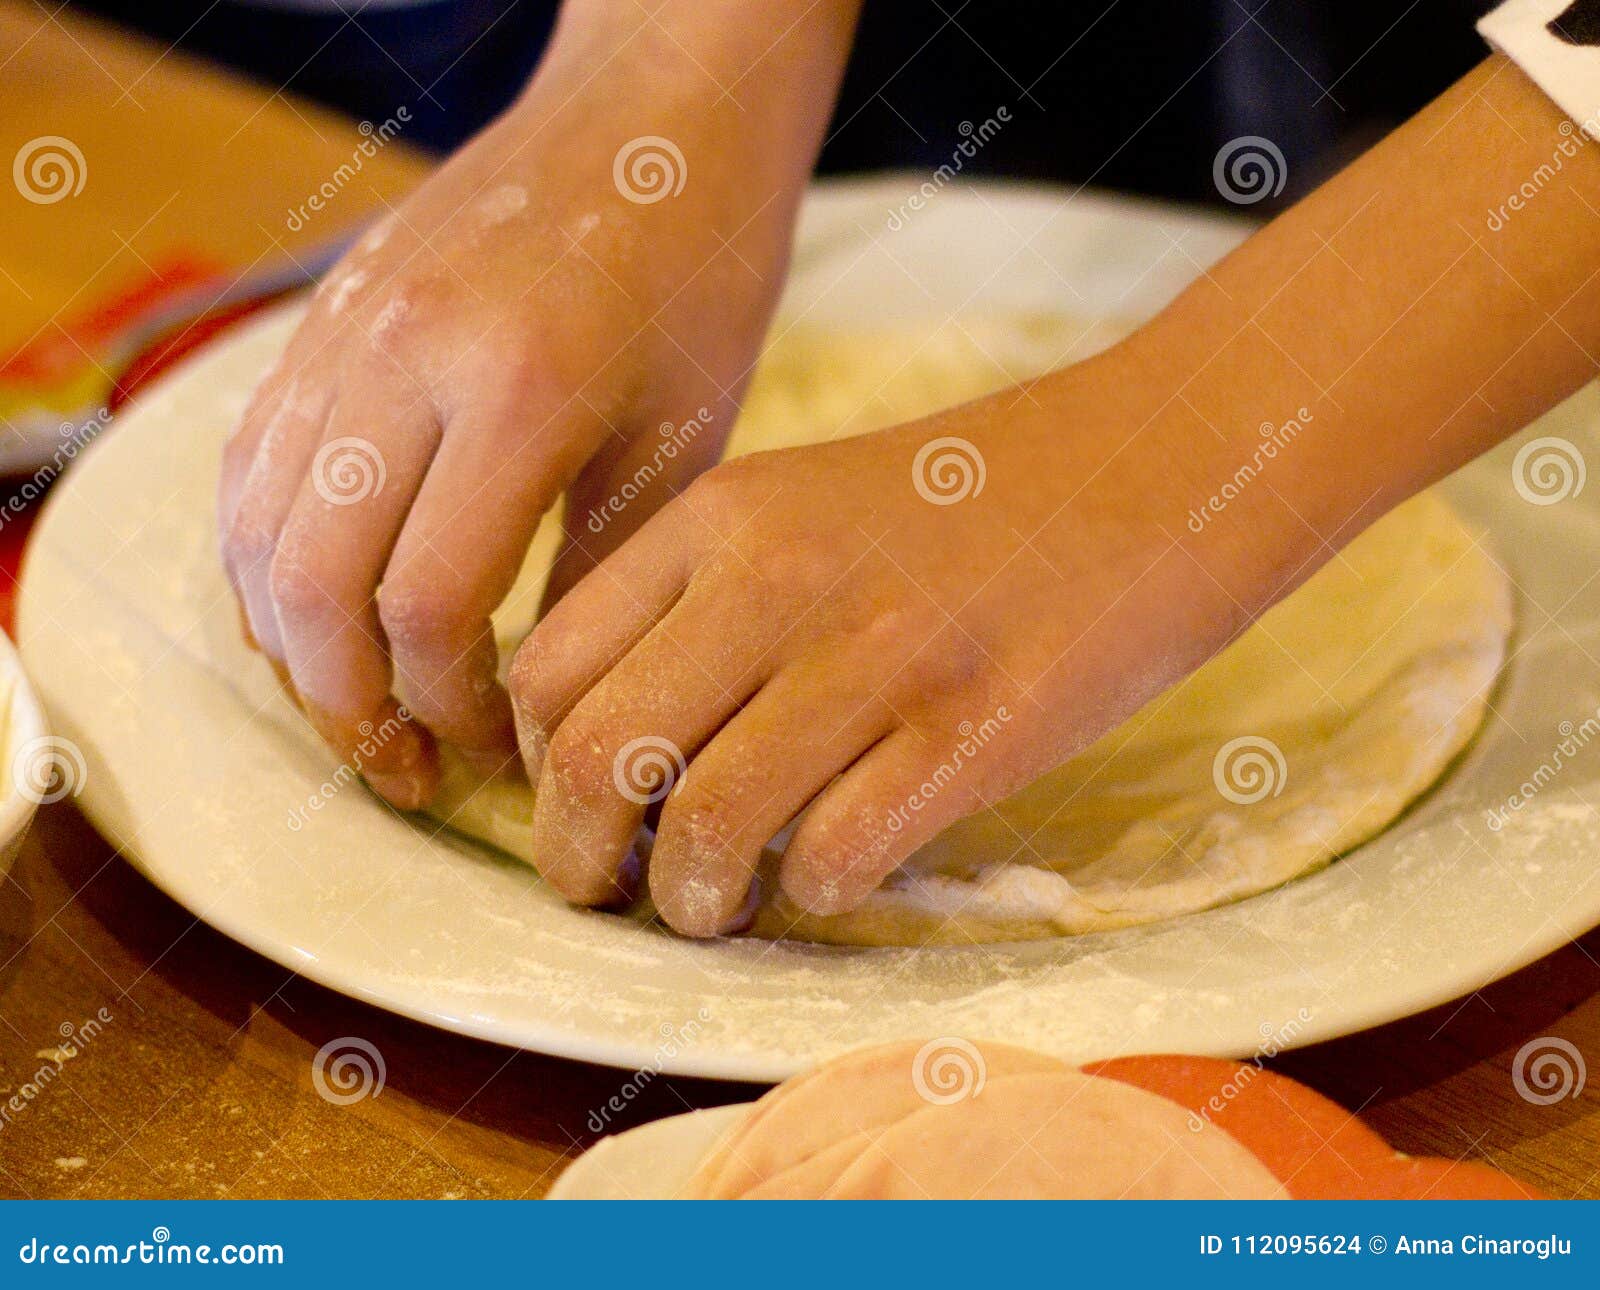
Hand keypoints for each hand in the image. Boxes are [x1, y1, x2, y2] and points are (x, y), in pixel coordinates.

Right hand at [217, 55, 805, 807]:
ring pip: (257, 533)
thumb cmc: (696, 276)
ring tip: (357, 710)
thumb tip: (548, 705)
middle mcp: (401, 359)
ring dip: (293, 647)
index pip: (428, 603)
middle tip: (404, 769)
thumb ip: (603, 574)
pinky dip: (266, 562)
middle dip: (350, 706)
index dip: (449, 708)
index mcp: (516, 390)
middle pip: (313, 587)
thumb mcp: (683, 439)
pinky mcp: (320, 321)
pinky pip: (250, 468)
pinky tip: (316, 613)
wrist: (648, 120)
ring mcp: (343, 333)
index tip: (496, 754)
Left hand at [507, 339, 1298, 933]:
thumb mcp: (806, 499)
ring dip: (688, 901)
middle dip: (573, 858)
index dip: (533, 768)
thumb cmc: (976, 496)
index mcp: (720, 515)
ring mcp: (876, 654)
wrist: (1157, 459)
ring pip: (704, 828)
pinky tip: (831, 876)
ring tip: (710, 906)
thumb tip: (618, 740)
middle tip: (605, 888)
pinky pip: (834, 859)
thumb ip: (704, 596)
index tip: (572, 807)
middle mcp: (776, 579)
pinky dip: (811, 896)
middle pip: (596, 758)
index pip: (548, 667)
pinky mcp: (972, 730)